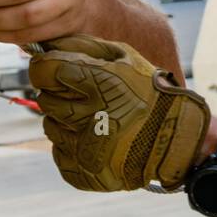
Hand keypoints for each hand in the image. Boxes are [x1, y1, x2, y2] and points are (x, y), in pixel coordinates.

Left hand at [30, 34, 209, 191]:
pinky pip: (60, 152)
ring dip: (66, 120)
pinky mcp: (82, 173)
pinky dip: (73, 145)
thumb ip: (83, 46)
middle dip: (60, 94)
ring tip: (96, 118)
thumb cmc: (147, 91)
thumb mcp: (123, 56)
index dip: (47, 67)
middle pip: (45, 99)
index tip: (56, 68)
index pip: (43, 70)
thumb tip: (46, 44)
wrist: (173, 139)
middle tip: (85, 95)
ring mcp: (84, 149)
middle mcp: (89, 118)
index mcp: (98, 84)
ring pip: (51, 126)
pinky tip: (97, 138)